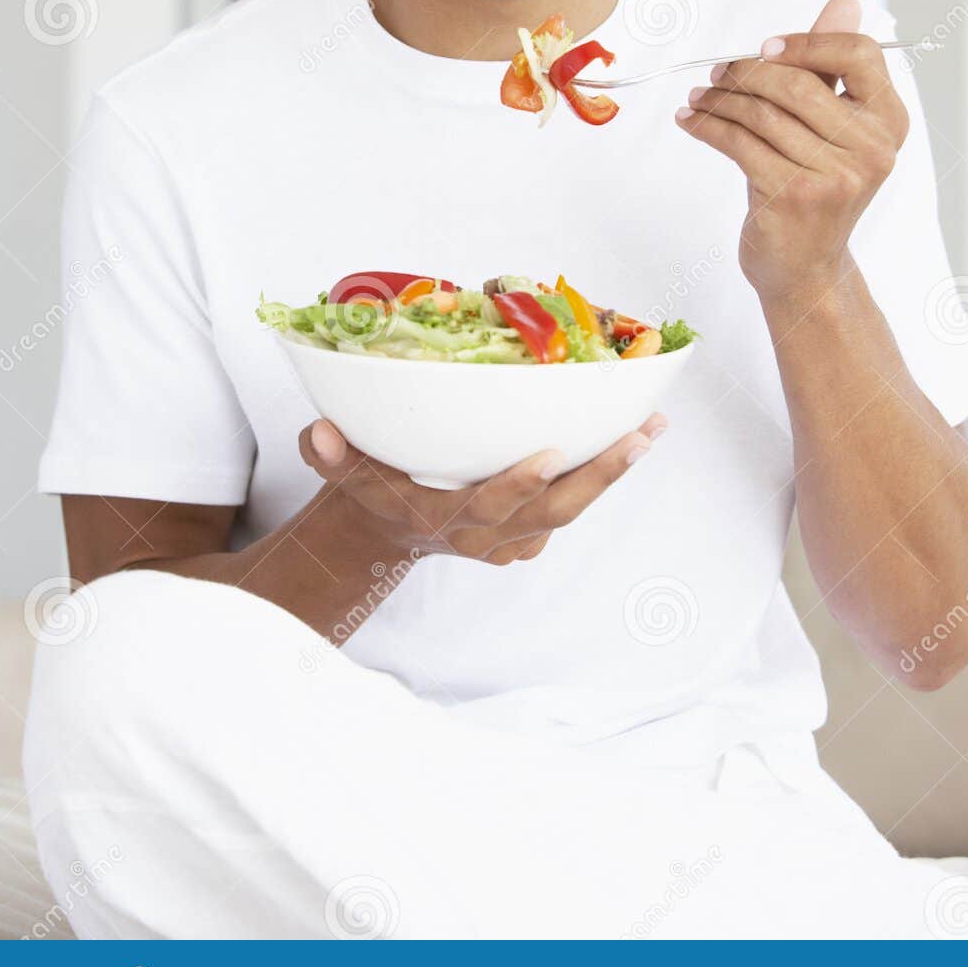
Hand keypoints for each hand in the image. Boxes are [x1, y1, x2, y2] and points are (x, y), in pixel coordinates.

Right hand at [299, 410, 667, 566]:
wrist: (386, 533)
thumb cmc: (370, 489)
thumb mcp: (342, 473)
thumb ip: (329, 456)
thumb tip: (316, 432)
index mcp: (446, 519)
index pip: (489, 506)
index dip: (519, 485)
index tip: (548, 454)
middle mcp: (489, 535)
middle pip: (554, 511)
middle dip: (599, 475)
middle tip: (640, 436)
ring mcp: (515, 538)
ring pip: (572, 507)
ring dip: (613, 470)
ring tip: (651, 427)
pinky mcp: (531, 533)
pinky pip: (572, 503)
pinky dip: (602, 473)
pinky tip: (632, 434)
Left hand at [675, 0, 909, 303]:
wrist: (805, 269)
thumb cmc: (815, 189)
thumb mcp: (832, 129)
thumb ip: (832, 67)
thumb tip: (843, 1)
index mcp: (888, 121)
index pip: (859, 55)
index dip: (808, 43)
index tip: (766, 49)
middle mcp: (872, 148)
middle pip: (797, 83)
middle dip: (746, 72)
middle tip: (716, 73)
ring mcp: (835, 175)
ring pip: (762, 114)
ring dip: (719, 100)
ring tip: (699, 97)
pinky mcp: (793, 195)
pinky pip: (739, 143)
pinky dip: (707, 126)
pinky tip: (691, 120)